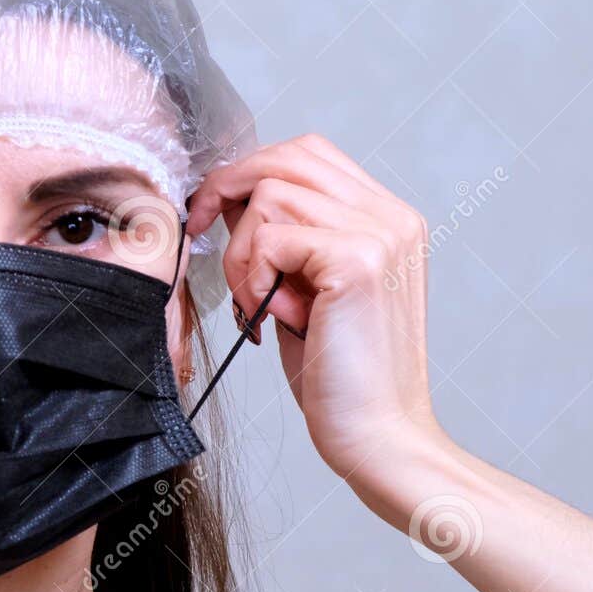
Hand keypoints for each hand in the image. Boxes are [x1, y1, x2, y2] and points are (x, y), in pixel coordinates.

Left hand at [186, 134, 448, 485]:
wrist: (377, 436)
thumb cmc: (338, 375)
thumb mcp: (306, 290)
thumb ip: (285, 239)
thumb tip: (230, 197)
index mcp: (387, 219)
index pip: (308, 155)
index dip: (249, 173)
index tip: (212, 214)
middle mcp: (392, 217)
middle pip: (288, 157)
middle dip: (228, 188)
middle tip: (200, 230)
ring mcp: (380, 233)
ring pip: (269, 195)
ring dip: (242, 254)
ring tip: (261, 306)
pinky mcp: (358, 260)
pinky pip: (270, 237)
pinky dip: (253, 277)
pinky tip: (274, 319)